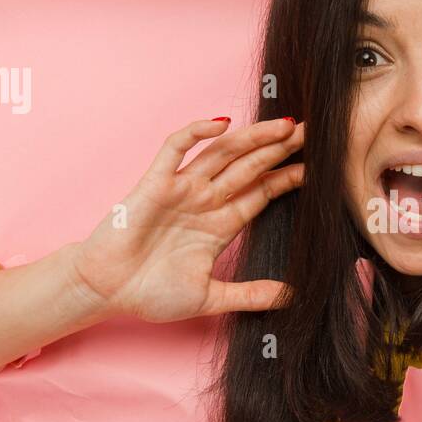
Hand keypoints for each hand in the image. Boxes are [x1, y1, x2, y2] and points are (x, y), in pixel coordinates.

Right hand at [69, 116, 305, 321]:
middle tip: (310, 132)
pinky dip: (197, 132)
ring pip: (223, 153)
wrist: (105, 292)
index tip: (317, 168)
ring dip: (252, 138)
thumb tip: (293, 298)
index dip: (287, 178)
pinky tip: (221, 123)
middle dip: (279, 150)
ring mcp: (181, 189)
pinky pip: (176, 149)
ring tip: (283, 125)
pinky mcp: (155, 183)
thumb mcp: (211, 298)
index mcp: (220, 224)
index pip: (261, 193)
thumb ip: (251, 294)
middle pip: (250, 167)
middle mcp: (205, 201)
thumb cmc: (150, 293)